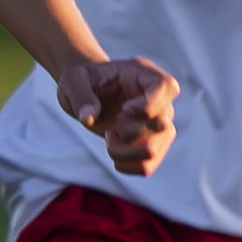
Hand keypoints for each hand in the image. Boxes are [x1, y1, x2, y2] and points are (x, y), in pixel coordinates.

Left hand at [60, 55, 177, 176]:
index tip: (124, 110)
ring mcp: (159, 124)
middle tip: (115, 121)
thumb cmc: (84, 80)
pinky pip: (148, 166)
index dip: (148, 105)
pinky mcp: (151, 144)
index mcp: (145, 75)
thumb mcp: (74, 79)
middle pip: (162, 125)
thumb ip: (80, 95)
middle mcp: (159, 100)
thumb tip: (88, 119)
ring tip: (110, 136)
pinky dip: (126, 165)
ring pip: (153, 151)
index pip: (168, 87)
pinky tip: (113, 150)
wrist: (87, 93)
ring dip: (124, 151)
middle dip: (130, 130)